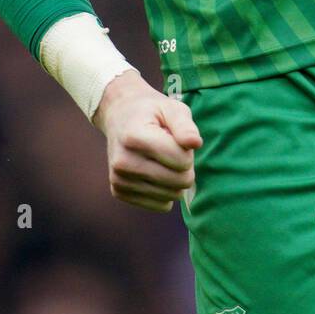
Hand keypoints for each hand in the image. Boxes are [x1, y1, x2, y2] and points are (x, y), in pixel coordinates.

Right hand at [92, 70, 202, 212]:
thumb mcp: (171, 108)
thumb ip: (185, 126)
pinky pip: (161, 205)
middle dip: (185, 166)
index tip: (178, 138)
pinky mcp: (119, 192)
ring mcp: (119, 179)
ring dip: (175, 179)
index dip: (188, 150)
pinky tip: (154, 171)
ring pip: (172, 196)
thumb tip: (196, 144)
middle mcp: (123, 162)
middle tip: (173, 149)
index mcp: (135, 137)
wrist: (119, 116)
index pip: (181, 160)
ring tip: (162, 158)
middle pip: (179, 181)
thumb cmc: (151, 112)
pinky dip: (165, 190)